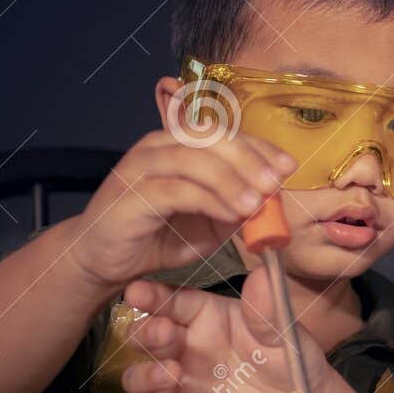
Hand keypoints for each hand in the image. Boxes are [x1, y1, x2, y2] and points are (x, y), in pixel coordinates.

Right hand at [68, 129, 296, 290]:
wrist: (105, 258)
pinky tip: (231, 214)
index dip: (259, 147)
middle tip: (275, 182)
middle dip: (249, 159)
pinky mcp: (131, 195)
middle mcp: (158, 147)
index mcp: (178, 144)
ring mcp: (141, 167)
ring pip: (194, 160)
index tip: (288, 166)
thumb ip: (237, 205)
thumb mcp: (210, 220)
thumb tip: (273, 197)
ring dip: (231, 180)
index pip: (224, 134)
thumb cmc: (159, 233)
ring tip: (258, 202)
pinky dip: (209, 200)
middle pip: (210, 139)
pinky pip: (176, 190)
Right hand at [119, 265, 343, 392]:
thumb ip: (268, 311)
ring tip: (169, 374)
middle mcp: (190, 349)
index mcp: (209, 318)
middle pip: (149, 338)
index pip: (173, 302)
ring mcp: (187, 385)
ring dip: (146, 375)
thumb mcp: (284, 334)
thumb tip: (262, 276)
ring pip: (144, 378)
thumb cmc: (294, 360)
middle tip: (163, 334)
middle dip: (146, 334)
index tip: (136, 292)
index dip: (152, 296)